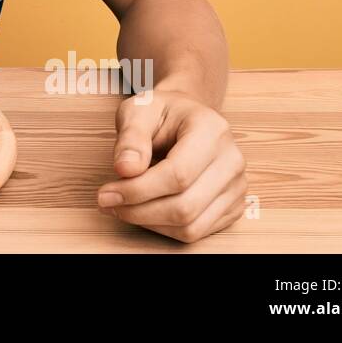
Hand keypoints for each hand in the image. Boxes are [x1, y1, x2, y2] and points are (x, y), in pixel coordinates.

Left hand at [97, 88, 247, 243]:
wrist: (186, 117)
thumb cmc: (161, 113)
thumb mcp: (139, 110)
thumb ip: (131, 138)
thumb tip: (126, 170)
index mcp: (212, 130)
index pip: (178, 174)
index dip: (138, 190)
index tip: (105, 193)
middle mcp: (232, 160)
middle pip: (185, 206)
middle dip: (138, 211)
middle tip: (107, 203)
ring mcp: (236, 187)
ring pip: (191, 226)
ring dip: (149, 223)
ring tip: (121, 207)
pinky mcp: (232, 206)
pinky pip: (197, 232)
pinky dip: (164, 229)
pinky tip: (143, 211)